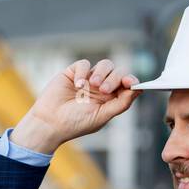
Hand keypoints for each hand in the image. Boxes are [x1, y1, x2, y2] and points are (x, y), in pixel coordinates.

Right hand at [11, 59, 139, 153]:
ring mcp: (88, 79)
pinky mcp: (74, 72)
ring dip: (102, 73)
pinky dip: (83, 72)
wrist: (50, 122)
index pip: (127, 85)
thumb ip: (121, 103)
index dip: (131, 81)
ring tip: (93, 85)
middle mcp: (102, 88)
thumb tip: (138, 90)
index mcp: (111, 99)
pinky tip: (77, 85)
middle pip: (118, 73)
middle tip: (103, 90)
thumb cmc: (76, 124)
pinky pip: (84, 64)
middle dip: (114, 79)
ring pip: (105, 65)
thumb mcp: (102, 116)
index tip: (130, 82)